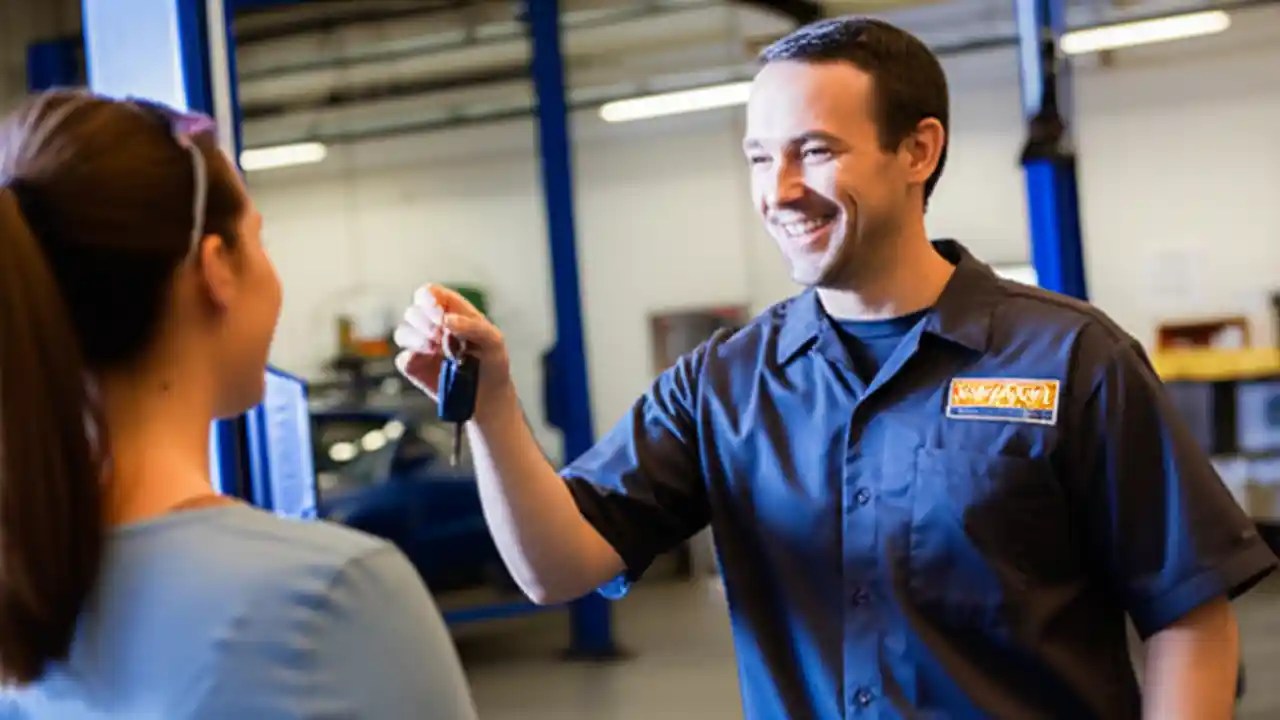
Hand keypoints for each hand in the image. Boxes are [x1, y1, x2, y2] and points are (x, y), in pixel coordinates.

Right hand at [393, 285, 512, 406]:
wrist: (488, 395)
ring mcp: (420, 345)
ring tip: (439, 351)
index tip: (440, 315)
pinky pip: (403, 358)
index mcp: (450, 310)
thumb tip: (446, 319)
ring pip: (403, 332)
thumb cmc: (492, 361)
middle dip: (426, 324)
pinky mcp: (414, 366)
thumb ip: (472, 325)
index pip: (429, 293)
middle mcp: (431, 324)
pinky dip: (415, 359)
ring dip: (419, 340)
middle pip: (413, 312)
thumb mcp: (493, 340)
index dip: (428, 299)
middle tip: (443, 338)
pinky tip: (433, 364)